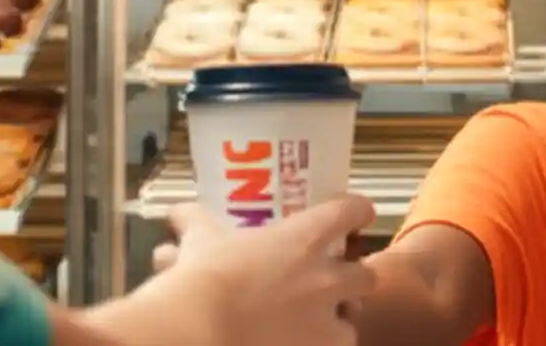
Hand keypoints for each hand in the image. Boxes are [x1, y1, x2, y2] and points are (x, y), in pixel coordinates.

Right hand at [153, 195, 376, 345]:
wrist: (195, 335)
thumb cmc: (200, 280)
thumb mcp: (199, 242)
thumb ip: (196, 222)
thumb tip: (178, 212)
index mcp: (305, 240)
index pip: (351, 212)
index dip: (357, 211)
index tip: (356, 215)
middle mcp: (325, 280)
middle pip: (367, 276)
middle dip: (354, 280)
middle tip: (333, 284)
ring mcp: (324, 325)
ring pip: (351, 326)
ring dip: (337, 326)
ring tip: (315, 330)